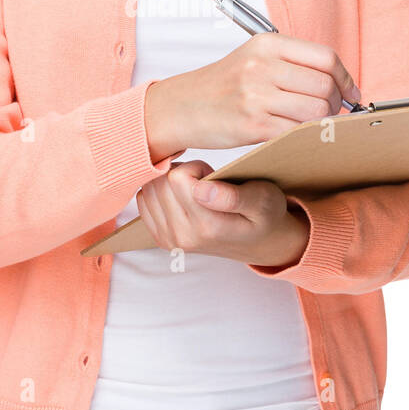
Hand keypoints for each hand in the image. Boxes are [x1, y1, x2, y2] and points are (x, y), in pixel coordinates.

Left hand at [135, 159, 309, 267]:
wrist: (259, 242)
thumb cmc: (264, 214)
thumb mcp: (264, 200)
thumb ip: (234, 196)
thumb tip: (201, 190)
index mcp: (208, 227)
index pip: (177, 177)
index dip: (196, 167)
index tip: (212, 175)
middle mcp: (184, 237)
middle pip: (160, 182)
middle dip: (182, 173)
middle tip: (206, 183)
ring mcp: (170, 241)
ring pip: (150, 189)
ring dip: (170, 183)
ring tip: (196, 191)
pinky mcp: (161, 239)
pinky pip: (144, 202)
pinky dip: (160, 193)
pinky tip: (182, 198)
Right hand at [144, 32, 360, 155]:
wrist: (183, 106)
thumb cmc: (224, 85)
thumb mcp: (254, 58)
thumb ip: (293, 64)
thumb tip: (340, 84)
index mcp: (267, 44)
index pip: (325, 57)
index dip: (345, 78)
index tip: (351, 94)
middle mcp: (262, 66)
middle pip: (324, 86)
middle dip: (336, 105)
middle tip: (331, 114)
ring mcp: (256, 96)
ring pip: (315, 112)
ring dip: (322, 123)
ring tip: (313, 125)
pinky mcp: (252, 125)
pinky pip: (296, 132)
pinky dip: (304, 136)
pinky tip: (299, 136)